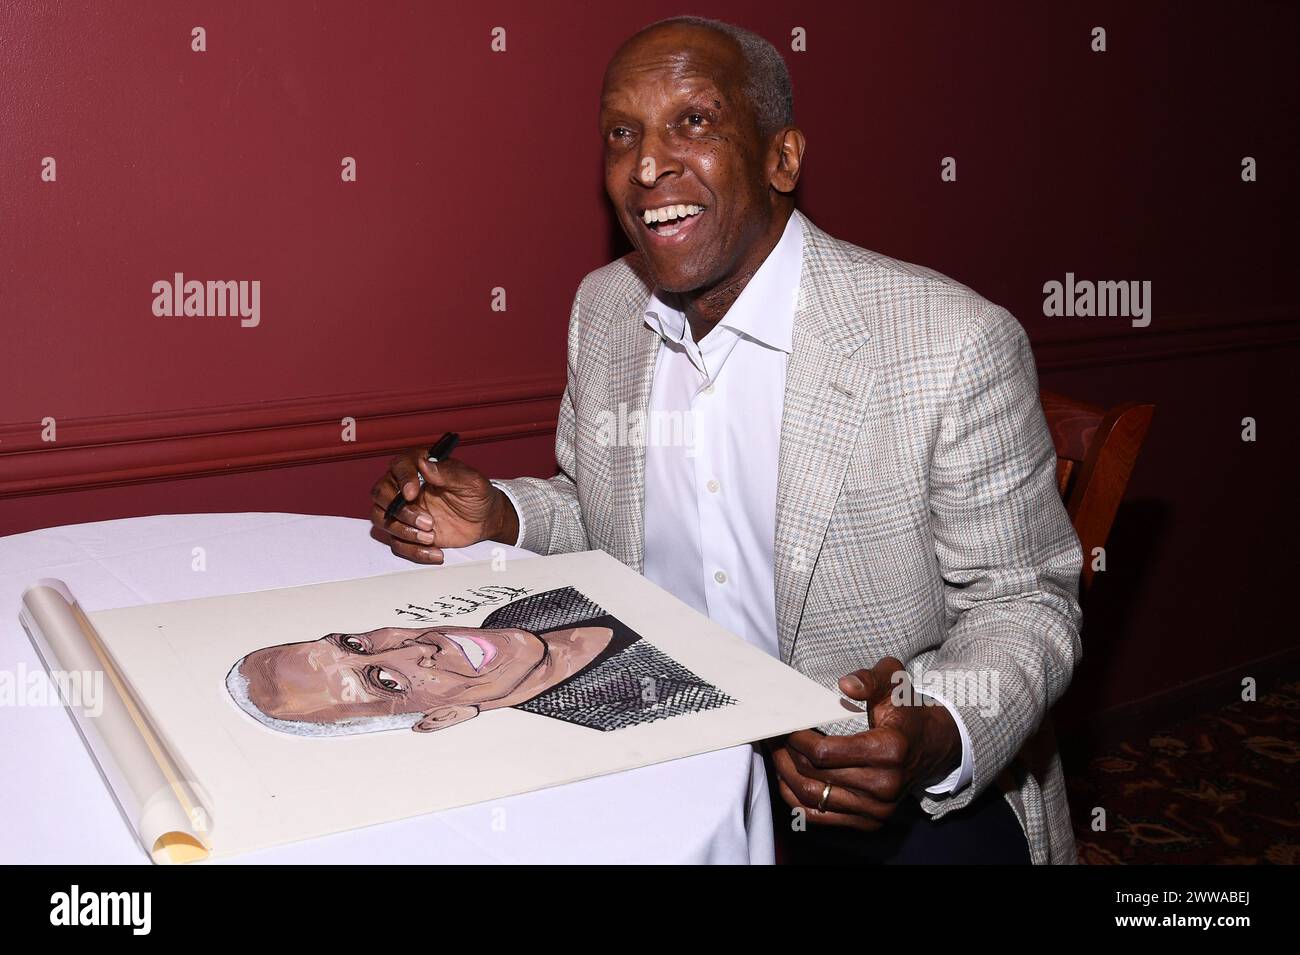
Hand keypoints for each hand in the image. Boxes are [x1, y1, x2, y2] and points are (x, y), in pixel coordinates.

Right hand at [369, 449, 518, 562]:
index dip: (402, 479)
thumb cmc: (477, 495)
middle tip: (427, 521)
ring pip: (382, 519)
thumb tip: (424, 463)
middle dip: (400, 511)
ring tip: (431, 536)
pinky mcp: (407, 532)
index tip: (412, 493)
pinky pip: (397, 543)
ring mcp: (404, 511)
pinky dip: (414, 551)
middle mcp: (405, 488)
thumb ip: (447, 473)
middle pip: (380, 494)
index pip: (399, 466)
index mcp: (420, 468)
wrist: (485, 520)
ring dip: (404, 531)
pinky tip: (436, 552)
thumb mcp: (470, 482)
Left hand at [770, 656, 961, 830]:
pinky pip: (819, 816)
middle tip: (775, 738)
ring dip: (787, 775)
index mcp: (888, 751)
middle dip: (787, 754)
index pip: (825, 753)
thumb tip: (845, 685)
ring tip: (778, 754)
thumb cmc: (905, 711)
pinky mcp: (869, 822)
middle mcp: (884, 786)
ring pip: (813, 797)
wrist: (930, 746)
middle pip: (815, 775)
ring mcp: (877, 809)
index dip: (797, 739)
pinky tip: (789, 778)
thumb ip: (869, 678)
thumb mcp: (893, 682)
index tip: (786, 726)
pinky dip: (797, 798)